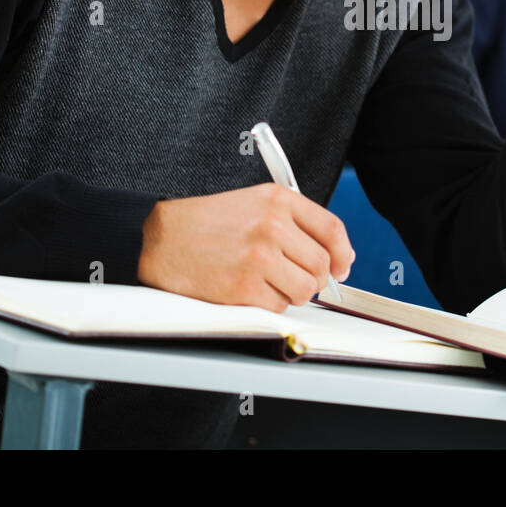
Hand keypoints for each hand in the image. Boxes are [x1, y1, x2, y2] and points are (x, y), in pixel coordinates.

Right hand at [137, 183, 354, 311]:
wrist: (162, 238)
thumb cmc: (208, 223)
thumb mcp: (255, 203)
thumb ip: (295, 222)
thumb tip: (334, 256)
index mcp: (278, 200)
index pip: (332, 230)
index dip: (343, 254)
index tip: (342, 267)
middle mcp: (272, 225)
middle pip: (322, 265)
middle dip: (315, 279)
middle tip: (298, 279)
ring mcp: (258, 257)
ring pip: (305, 289)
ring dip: (293, 293)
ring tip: (271, 283)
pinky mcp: (243, 286)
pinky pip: (279, 306)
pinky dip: (270, 304)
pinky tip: (250, 289)